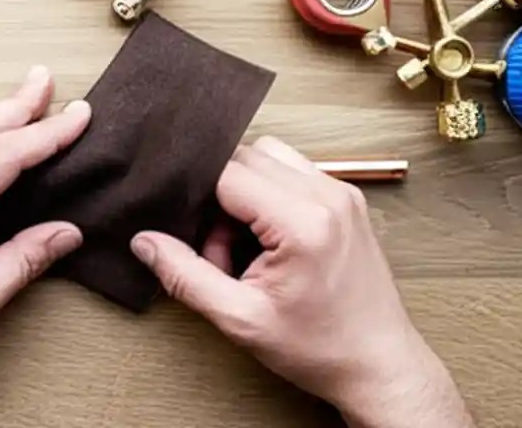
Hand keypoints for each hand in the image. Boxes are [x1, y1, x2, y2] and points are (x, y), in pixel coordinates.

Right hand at [131, 137, 472, 427]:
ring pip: (270, 156)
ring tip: (245, 246)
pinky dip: (269, 194)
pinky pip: (293, 172)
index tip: (194, 236)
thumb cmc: (319, 347)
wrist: (377, 365)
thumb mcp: (241, 319)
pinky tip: (267, 241)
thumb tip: (144, 242)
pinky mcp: (346, 200)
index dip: (199, 200)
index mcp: (304, 222)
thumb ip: (186, 276)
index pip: (228, 172)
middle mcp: (328, 195)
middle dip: (220, 195)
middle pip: (247, 155)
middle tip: (220, 249)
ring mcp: (342, 193)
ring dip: (244, 190)